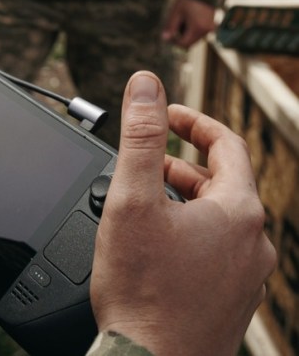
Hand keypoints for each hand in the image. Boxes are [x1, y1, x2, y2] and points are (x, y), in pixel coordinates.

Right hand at [91, 71, 274, 355]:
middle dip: (180, 164)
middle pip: (223, 183)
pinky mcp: (233, 302)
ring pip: (220, 221)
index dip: (190, 120)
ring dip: (185, 202)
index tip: (161, 115)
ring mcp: (248, 277)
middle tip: (143, 161)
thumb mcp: (131, 200)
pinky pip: (217, 253)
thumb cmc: (142, 291)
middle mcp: (254, 244)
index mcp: (238, 213)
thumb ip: (141, 136)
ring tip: (143, 205)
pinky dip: (189, 237)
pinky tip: (155, 250)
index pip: (226, 144)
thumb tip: (146, 84)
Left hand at [162, 0, 215, 47]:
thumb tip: (164, 38)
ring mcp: (211, 28)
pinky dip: (193, 29)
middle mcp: (207, 30)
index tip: (168, 34)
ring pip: (195, 38)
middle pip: (190, 42)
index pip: (184, 44)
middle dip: (180, 37)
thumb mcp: (176, 13)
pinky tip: (189, 19)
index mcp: (198, 28)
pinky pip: (200, 32)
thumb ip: (170, 27)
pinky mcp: (213, 25)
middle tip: (175, 23)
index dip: (174, 42)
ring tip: (183, 19)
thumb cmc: (188, 0)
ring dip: (186, 33)